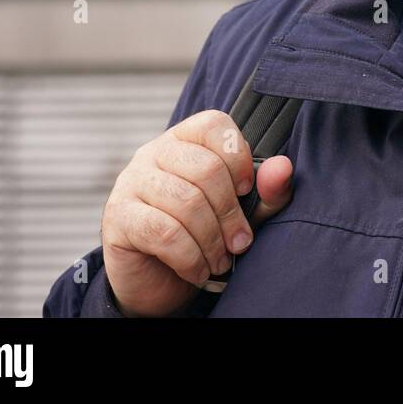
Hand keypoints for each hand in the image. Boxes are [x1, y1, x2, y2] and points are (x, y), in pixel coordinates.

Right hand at [99, 109, 293, 316]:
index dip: (238, 157)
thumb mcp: (243, 212)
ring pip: (186, 202)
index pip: (213, 125)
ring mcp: (131, 182)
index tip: (247, 191)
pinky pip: (163, 232)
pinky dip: (190, 256)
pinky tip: (198, 269)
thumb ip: (266, 191)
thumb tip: (284, 168)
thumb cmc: (203, 233)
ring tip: (221, 260)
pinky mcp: (118, 217)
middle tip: (241, 242)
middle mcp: (154, 152)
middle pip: (206, 168)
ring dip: (212, 239)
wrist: (157, 278)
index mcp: (185, 140)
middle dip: (230, 212)